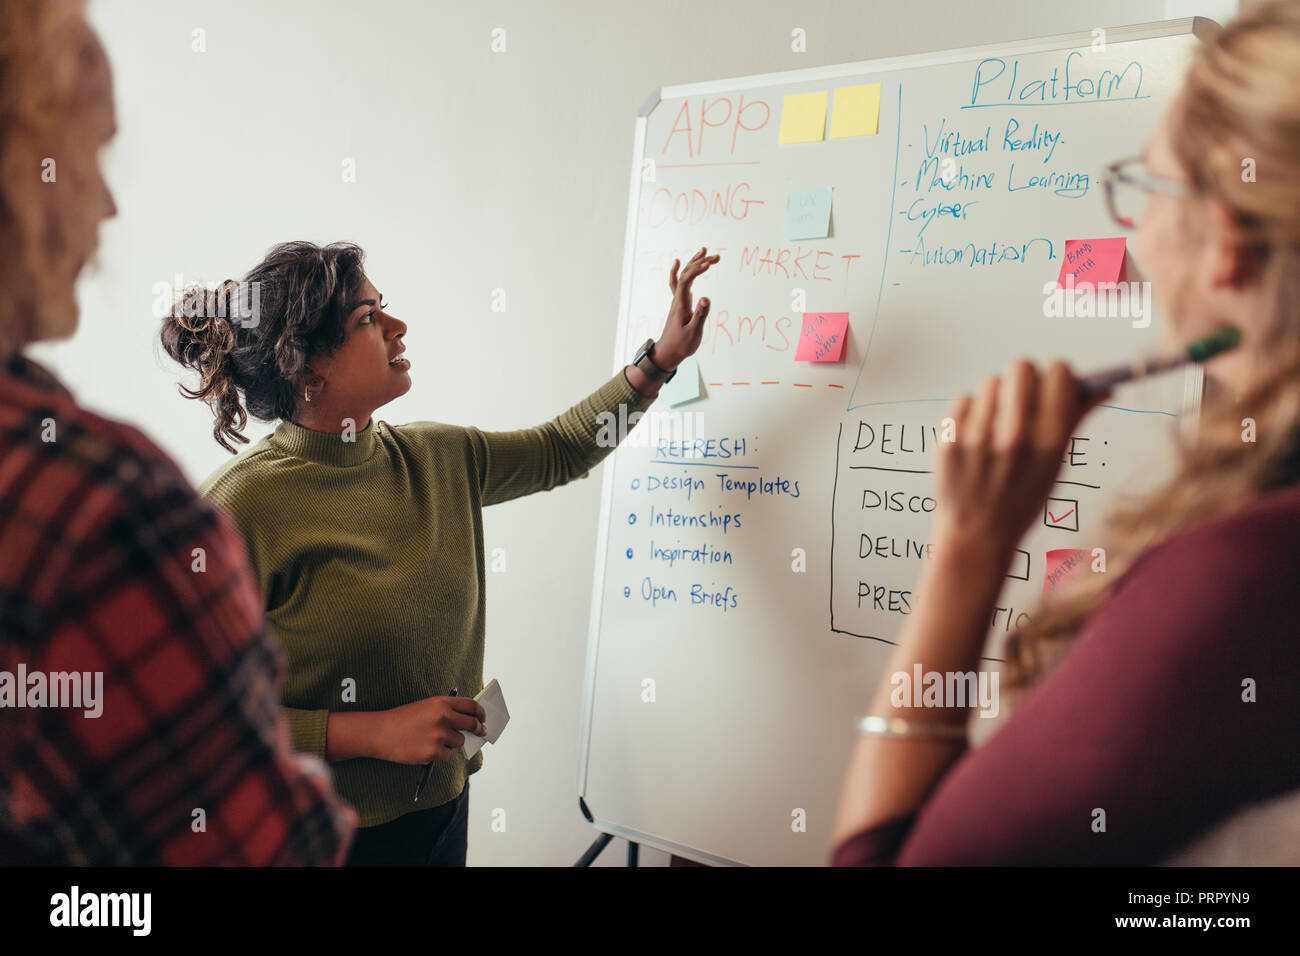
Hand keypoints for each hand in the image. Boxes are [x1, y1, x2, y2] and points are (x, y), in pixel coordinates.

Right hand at [377, 695, 487, 764]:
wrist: (381, 732)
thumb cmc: (403, 719)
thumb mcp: (426, 706)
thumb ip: (447, 711)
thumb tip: (469, 720)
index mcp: (442, 703)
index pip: (471, 706)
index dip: (480, 713)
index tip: (483, 718)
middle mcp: (443, 717)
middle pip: (472, 724)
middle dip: (478, 729)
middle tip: (480, 732)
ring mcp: (439, 735)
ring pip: (458, 742)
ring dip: (450, 743)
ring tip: (432, 740)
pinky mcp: (433, 752)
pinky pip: (446, 755)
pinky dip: (439, 755)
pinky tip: (425, 749)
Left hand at [652, 247, 719, 369]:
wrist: (668, 352)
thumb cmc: (681, 345)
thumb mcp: (693, 332)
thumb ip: (700, 315)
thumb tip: (706, 298)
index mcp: (681, 304)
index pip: (687, 280)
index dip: (697, 270)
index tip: (710, 264)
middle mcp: (678, 299)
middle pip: (686, 274)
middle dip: (700, 263)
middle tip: (717, 257)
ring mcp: (677, 300)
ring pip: (683, 276)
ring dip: (693, 263)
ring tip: (704, 251)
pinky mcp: (679, 303)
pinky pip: (677, 282)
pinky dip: (679, 271)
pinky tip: (679, 262)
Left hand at [933, 360, 1107, 556]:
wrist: (976, 535)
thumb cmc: (1022, 498)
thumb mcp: (1056, 465)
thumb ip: (1075, 420)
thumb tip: (1104, 389)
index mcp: (1050, 441)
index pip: (1059, 373)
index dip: (1058, 376)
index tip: (1053, 387)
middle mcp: (1015, 436)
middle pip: (1022, 367)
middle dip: (1025, 380)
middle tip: (1022, 402)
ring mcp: (978, 437)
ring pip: (991, 382)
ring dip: (996, 398)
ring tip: (996, 429)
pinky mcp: (950, 438)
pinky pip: (964, 399)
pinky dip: (970, 412)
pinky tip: (974, 438)